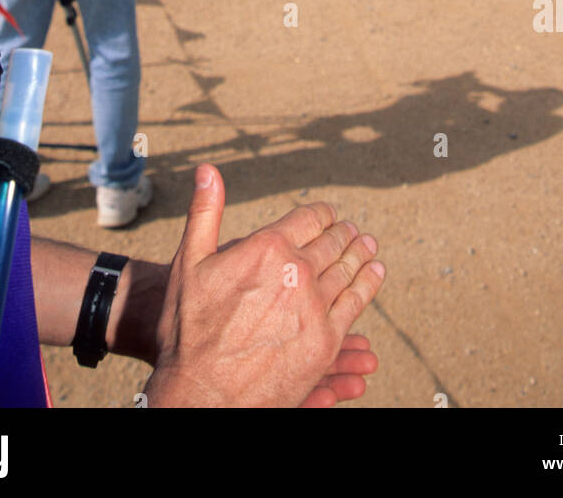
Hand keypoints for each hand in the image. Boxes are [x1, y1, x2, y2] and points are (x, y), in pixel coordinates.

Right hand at [146, 164, 384, 407]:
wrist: (201, 394)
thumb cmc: (188, 328)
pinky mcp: (326, 342)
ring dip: (360, 253)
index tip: (328, 213)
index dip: (321, 213)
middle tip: (352, 229)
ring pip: (348, 270)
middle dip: (343, 232)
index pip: (309, 217)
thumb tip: (207, 169)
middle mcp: (297, 272)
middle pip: (332, 242)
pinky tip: (374, 274)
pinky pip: (356, 304)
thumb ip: (205, 212)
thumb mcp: (188, 263)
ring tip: (368, 245)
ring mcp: (315, 307)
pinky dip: (368, 283)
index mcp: (268, 247)